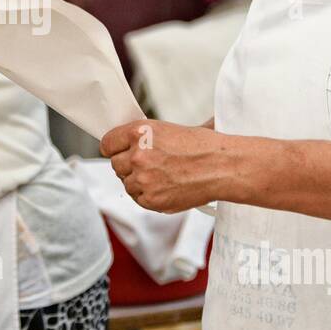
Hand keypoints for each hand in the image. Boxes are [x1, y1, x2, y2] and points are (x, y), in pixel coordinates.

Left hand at [100, 119, 224, 212]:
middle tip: (149, 165)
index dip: (114, 148)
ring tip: (162, 176)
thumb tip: (125, 143)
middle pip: (115, 165)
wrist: (223, 167)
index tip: (119, 151)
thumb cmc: (202, 146)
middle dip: (129, 166)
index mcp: (139, 132)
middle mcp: (137, 155)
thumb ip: (143, 138)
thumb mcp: (167, 130)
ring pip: (126, 183)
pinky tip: (166, 187)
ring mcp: (143, 179)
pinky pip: (138, 198)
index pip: (107, 143)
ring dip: (139, 182)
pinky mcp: (151, 199)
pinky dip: (148, 196)